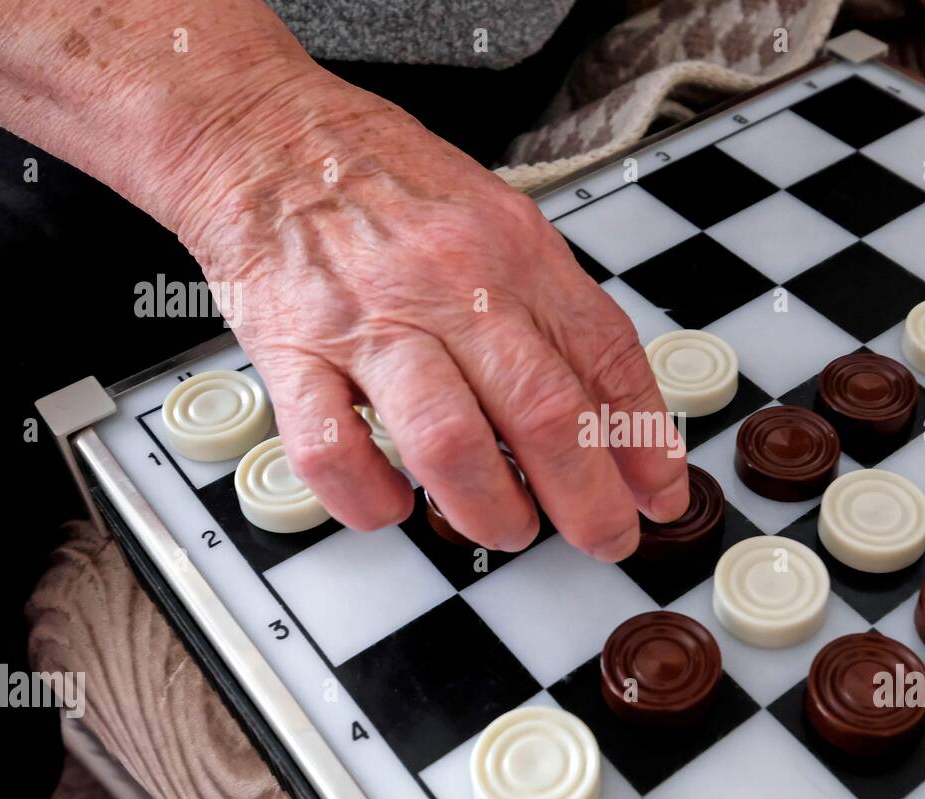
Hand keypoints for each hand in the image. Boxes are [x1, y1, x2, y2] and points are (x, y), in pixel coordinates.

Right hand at [174, 74, 687, 560]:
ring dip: (490, 508)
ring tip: (506, 527)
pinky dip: (370, 499)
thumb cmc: (386, 184)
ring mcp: (368, 321)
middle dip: (588, 499)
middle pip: (544, 411)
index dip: (644, 438)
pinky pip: (333, 450)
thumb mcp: (497, 223)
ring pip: (450, 442)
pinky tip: (393, 505)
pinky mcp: (290, 351)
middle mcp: (451, 285)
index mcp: (514, 250)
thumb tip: (610, 410)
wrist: (264, 134)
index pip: (605, 354)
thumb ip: (551, 312)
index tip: (660, 495)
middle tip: (603, 538)